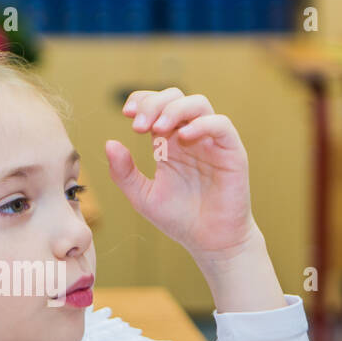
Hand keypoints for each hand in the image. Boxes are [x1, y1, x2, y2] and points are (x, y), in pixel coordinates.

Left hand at [108, 88, 255, 260]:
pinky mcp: (232, 152)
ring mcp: (212, 142)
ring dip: (175, 110)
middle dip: (154, 104)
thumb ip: (124, 172)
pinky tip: (184, 136)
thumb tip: (110, 143)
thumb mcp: (143, 197)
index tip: (125, 113)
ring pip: (199, 104)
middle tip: (137, 125)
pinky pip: (221, 125)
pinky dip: (202, 124)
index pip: (157, 106)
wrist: (210, 243)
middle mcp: (191, 136)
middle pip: (175, 97)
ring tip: (157, 128)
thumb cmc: (179, 219)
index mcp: (169, 142)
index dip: (142, 101)